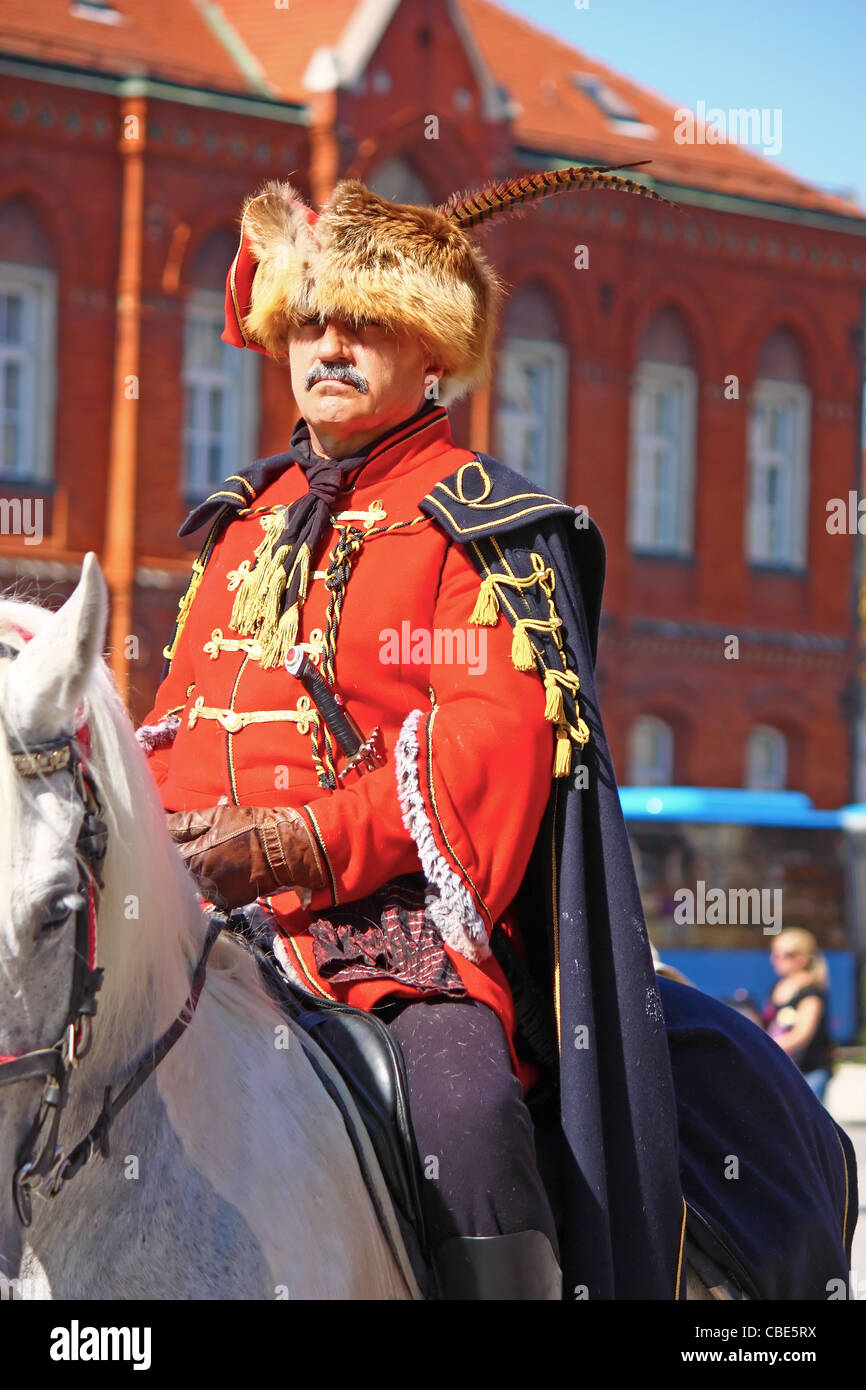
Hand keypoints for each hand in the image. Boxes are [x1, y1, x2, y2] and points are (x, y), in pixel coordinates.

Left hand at [166, 805, 326, 908]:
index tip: (176, 841)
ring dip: (200, 872)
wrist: (284, 848)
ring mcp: (214, 894)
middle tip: (205, 845)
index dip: (168, 848)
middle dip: (186, 860)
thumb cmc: (250, 827)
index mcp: (193, 858)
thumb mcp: (216, 817)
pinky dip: (215, 884)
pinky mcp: (227, 903)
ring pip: (195, 883)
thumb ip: (183, 823)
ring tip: (220, 856)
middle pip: (179, 873)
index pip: (165, 858)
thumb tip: (157, 822)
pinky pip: (212, 893)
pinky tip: (228, 870)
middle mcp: (200, 881)